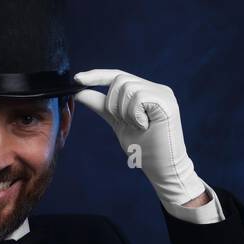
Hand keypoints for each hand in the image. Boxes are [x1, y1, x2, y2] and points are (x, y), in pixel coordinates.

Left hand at [73, 69, 208, 207]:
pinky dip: (135, 115)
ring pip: (127, 88)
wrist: (161, 168)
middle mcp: (155, 88)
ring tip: (138, 126)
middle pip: (119, 80)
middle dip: (113, 104)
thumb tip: (80, 93)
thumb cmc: (143, 148)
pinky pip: (138, 98)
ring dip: (124, 111)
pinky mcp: (167, 102)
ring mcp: (163, 94)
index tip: (77, 79)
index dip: (96, 75)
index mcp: (145, 91)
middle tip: (126, 123)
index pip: (117, 75)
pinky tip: (145, 126)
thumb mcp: (117, 122)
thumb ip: (102, 106)